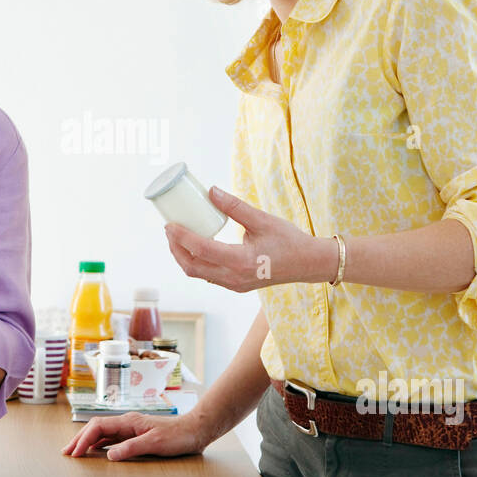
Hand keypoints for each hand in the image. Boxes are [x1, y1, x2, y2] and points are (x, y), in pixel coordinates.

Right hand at [62, 411, 208, 460]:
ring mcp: (132, 428)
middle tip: (66, 452)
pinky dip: (100, 444)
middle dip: (80, 439)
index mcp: (129, 421)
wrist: (196, 430)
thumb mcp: (155, 444)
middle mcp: (128, 422)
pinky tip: (98, 451)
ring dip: (88, 441)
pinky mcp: (138, 434)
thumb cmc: (178, 436)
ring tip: (76, 451)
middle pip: (96, 428)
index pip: (98, 427)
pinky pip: (113, 438)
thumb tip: (108, 455)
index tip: (74, 453)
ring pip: (103, 432)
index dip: (83, 439)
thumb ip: (131, 448)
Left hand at [164, 186, 335, 292]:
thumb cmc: (289, 241)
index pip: (201, 250)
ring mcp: (235, 285)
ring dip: (184, 257)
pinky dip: (196, 262)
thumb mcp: (262, 220)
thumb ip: (235, 206)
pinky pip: (209, 276)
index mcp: (241, 262)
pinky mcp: (237, 285)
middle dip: (176, 249)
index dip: (181, 237)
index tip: (169, 224)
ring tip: (177, 238)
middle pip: (193, 267)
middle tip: (169, 229)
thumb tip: (210, 190)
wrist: (308, 264)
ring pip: (199, 274)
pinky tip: (195, 248)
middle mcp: (234, 278)